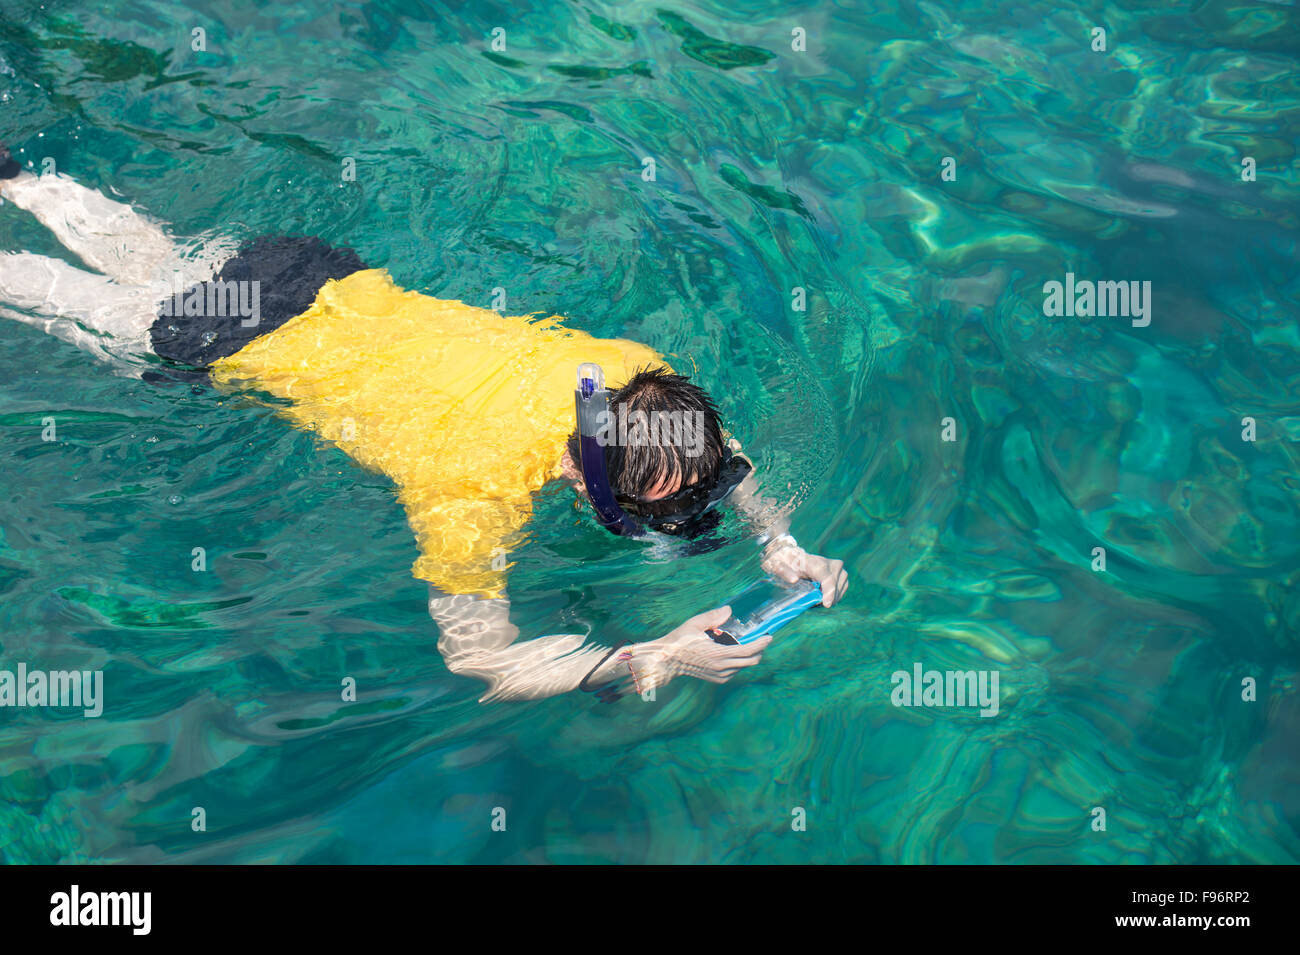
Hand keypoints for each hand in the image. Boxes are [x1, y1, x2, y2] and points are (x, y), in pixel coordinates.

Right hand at [630, 606, 771, 692]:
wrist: (668, 660)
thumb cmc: (680, 640)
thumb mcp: (695, 623)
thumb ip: (714, 616)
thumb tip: (729, 610)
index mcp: (719, 654)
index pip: (749, 651)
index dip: (762, 643)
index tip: (769, 636)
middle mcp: (722, 668)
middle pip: (752, 661)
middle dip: (760, 650)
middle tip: (761, 638)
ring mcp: (721, 675)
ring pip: (745, 666)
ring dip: (749, 655)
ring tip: (742, 642)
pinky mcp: (718, 679)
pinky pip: (736, 670)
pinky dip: (739, 661)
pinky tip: (731, 651)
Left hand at [761, 538, 848, 607]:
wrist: (795, 558)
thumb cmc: (788, 565)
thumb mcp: (781, 568)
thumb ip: (785, 573)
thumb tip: (794, 579)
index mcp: (816, 562)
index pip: (827, 578)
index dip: (829, 592)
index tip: (826, 604)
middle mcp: (832, 563)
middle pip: (835, 586)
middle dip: (827, 598)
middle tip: (814, 603)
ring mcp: (839, 569)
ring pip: (840, 589)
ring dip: (830, 597)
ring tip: (817, 598)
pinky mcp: (842, 574)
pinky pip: (842, 589)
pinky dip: (833, 595)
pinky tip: (823, 596)